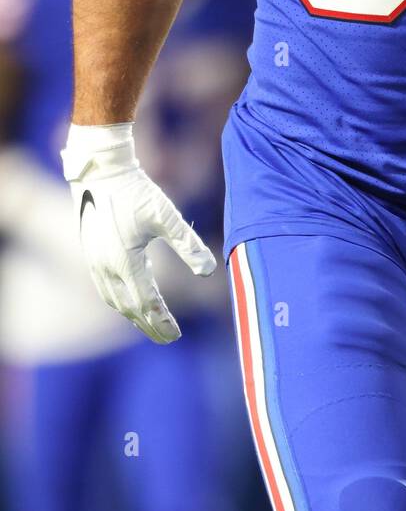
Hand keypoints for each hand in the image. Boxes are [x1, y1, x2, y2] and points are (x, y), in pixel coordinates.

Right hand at [61, 123, 216, 342]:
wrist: (100, 172)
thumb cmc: (136, 191)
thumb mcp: (167, 216)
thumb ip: (188, 245)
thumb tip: (209, 271)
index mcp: (126, 263)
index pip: (147, 304)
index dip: (162, 321)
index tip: (176, 334)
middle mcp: (107, 268)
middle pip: (129, 309)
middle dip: (149, 326)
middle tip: (168, 338)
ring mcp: (95, 263)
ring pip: (114, 301)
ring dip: (133, 316)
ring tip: (151, 324)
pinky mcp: (91, 254)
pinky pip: (105, 288)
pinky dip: (120, 300)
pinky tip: (132, 297)